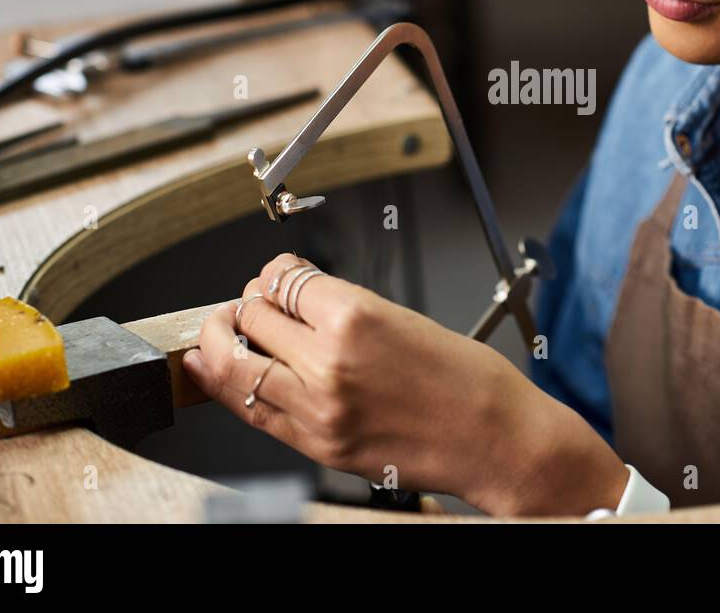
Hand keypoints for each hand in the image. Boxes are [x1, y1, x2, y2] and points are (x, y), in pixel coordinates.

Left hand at [182, 253, 628, 515]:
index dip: (275, 273)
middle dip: (246, 304)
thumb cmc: (469, 381)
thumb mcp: (406, 318)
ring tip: (223, 334)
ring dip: (222, 344)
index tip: (277, 274)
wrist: (497, 440)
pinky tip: (221, 373)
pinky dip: (229, 388)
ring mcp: (317, 410)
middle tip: (249, 302)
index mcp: (355, 319)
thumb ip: (343, 306)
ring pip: (232, 368)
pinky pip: (252, 413)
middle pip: (251, 318)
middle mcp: (327, 364)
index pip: (283, 281)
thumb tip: (296, 294)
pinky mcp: (317, 446)